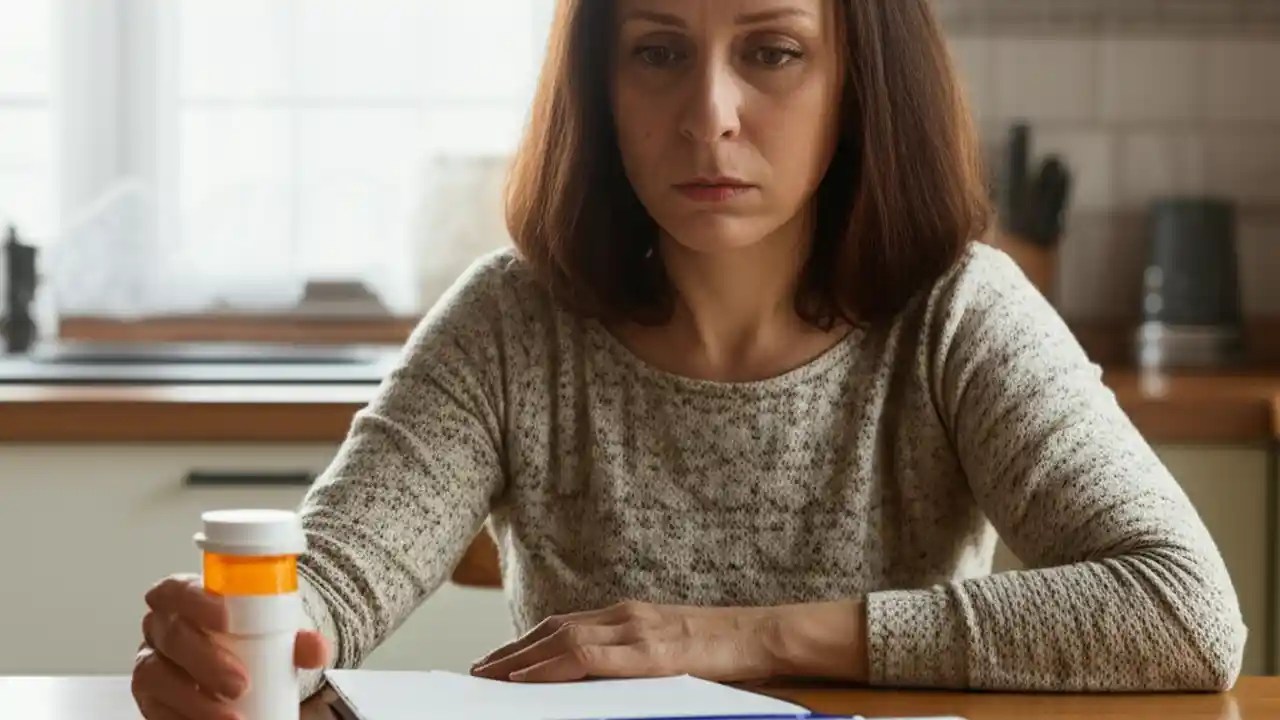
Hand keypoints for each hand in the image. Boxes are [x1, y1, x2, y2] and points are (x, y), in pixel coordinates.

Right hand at [132, 573, 330, 719]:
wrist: (243, 669)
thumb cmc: (250, 640)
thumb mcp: (275, 634)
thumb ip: (298, 641)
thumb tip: (316, 649)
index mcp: (185, 599)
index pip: (177, 589)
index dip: (196, 602)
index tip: (227, 620)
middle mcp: (161, 629)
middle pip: (171, 636)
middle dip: (205, 661)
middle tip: (240, 683)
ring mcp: (151, 664)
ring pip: (155, 676)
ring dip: (194, 700)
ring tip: (233, 718)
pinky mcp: (151, 699)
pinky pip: (155, 711)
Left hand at [469, 601, 783, 682]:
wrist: (763, 635)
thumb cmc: (721, 648)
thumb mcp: (668, 647)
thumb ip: (631, 655)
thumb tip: (595, 678)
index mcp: (628, 615)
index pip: (563, 625)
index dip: (525, 643)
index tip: (496, 660)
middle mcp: (625, 616)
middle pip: (553, 630)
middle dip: (512, 652)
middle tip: (478, 672)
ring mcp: (636, 631)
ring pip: (563, 640)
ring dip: (521, 660)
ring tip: (490, 678)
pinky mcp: (650, 652)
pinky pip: (590, 658)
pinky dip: (553, 666)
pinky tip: (529, 678)